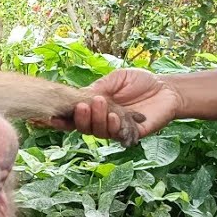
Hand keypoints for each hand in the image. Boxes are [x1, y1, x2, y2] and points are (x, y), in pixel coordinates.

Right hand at [36, 68, 179, 140]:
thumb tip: (82, 96)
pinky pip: (119, 137)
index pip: (75, 118)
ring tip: (101, 103)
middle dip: (82, 116)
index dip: (62, 120)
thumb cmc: (140, 81)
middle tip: (85, 103)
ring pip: (99, 132)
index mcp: (96, 109)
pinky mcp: (132, 136)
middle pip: (84, 127)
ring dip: (98, 119)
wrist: (166, 88)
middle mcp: (103, 122)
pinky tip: (115, 117)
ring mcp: (116, 130)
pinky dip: (115, 128)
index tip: (50, 117)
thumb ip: (99, 87)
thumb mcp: (115, 79)